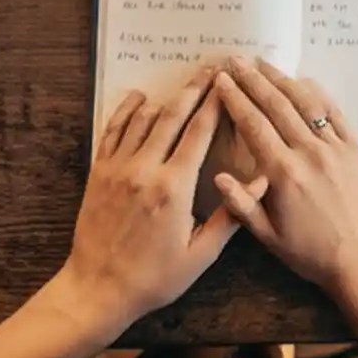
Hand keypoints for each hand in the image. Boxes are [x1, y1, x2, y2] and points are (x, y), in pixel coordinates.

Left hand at [58, 67, 266, 333]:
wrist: (98, 289)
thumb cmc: (154, 277)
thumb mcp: (201, 254)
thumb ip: (231, 215)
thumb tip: (259, 183)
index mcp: (174, 188)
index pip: (199, 133)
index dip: (215, 104)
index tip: (228, 83)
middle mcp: (145, 170)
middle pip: (173, 116)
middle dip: (195, 89)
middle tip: (210, 68)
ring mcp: (118, 168)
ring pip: (143, 119)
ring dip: (166, 98)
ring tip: (185, 83)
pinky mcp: (99, 173)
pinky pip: (113, 131)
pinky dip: (126, 110)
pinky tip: (138, 98)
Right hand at [212, 58, 357, 295]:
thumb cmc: (309, 253)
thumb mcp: (268, 236)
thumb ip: (242, 205)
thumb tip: (219, 176)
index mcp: (284, 174)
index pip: (254, 125)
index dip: (236, 99)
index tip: (222, 81)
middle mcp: (309, 154)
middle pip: (276, 106)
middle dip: (253, 80)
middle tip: (236, 60)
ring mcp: (334, 149)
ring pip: (305, 104)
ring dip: (282, 80)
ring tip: (263, 64)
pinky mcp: (353, 150)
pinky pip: (334, 114)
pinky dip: (318, 94)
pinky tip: (303, 81)